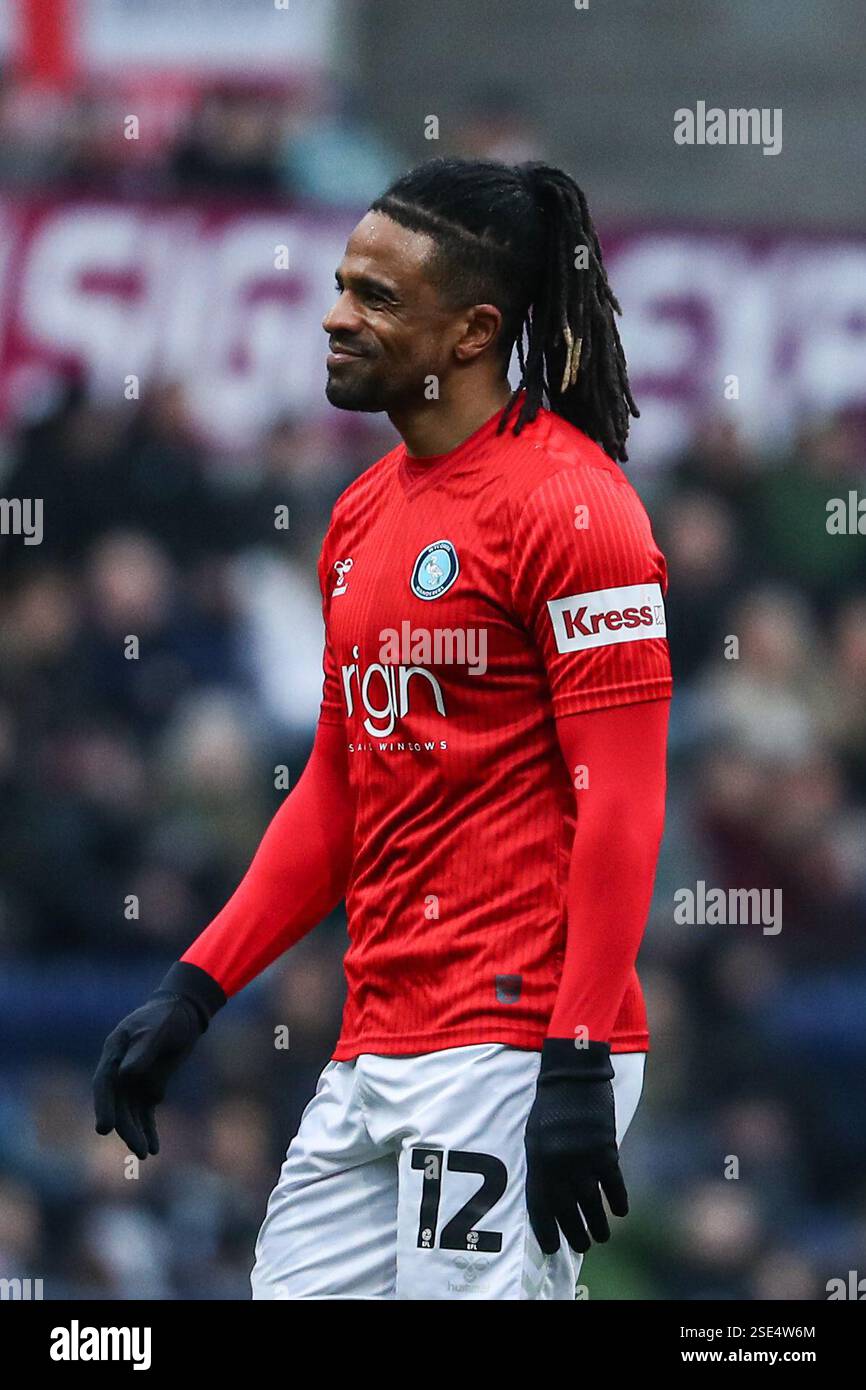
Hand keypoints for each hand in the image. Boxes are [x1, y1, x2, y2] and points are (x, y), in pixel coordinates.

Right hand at [93, 962, 224, 1159]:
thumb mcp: (159, 1030)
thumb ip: (143, 1051)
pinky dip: (149, 1129)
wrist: (183, 1013)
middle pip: (117, 1104)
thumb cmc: (168, 1017)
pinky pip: (145, 1113)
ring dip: (137, 1133)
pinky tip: (155, 1148)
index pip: (104, 1083)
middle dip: (126, 1128)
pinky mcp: (147, 1088)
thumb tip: (125, 1076)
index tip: (105, 1129)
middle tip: (139, 1149)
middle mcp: (118, 1070)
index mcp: (114, 1052)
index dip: (103, 1106)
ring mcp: (132, 1081)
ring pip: (130, 1112)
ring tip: (147, 1154)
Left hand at [524, 1039, 626, 1254]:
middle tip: (581, 1246)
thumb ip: (542, 1166)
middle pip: (568, 1208)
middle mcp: (560, 1164)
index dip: (547, 1229)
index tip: (552, 1247)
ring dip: (597, 1223)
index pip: (541, 1205)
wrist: (573, 1077)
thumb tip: (552, 1198)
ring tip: (599, 1237)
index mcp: (538, 1160)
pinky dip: (618, 1200)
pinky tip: (620, 1212)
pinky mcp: (606, 1149)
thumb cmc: (549, 1106)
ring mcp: (584, 1158)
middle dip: (574, 1231)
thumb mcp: (535, 1136)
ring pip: (591, 1202)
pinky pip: (614, 1184)